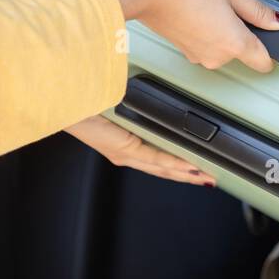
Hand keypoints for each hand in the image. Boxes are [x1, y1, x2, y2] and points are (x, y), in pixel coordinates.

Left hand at [66, 115, 214, 185]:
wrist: (68, 105)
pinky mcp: (124, 149)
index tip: (198, 171)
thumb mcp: (115, 108)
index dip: (178, 169)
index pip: (156, 162)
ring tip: (206, 176)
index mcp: (123, 148)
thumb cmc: (86, 104)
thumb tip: (145, 98)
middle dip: (189, 177)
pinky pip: (156, 158)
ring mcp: (125, 154)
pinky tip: (189, 165)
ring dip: (187, 174)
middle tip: (210, 180)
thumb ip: (132, 109)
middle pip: (163, 171)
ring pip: (163, 168)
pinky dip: (175, 162)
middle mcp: (125, 155)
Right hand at [101, 0, 278, 70]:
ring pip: (223, 48)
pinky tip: (197, 12)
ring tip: (208, 6)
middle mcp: (218, 57)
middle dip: (241, 31)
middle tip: (228, 6)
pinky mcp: (186, 53)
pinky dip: (206, 32)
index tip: (268, 36)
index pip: (264, 63)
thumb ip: (257, 10)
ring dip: (222, 31)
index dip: (270, 50)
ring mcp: (200, 57)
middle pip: (242, 51)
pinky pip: (207, 45)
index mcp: (234, 43)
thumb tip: (277, 22)